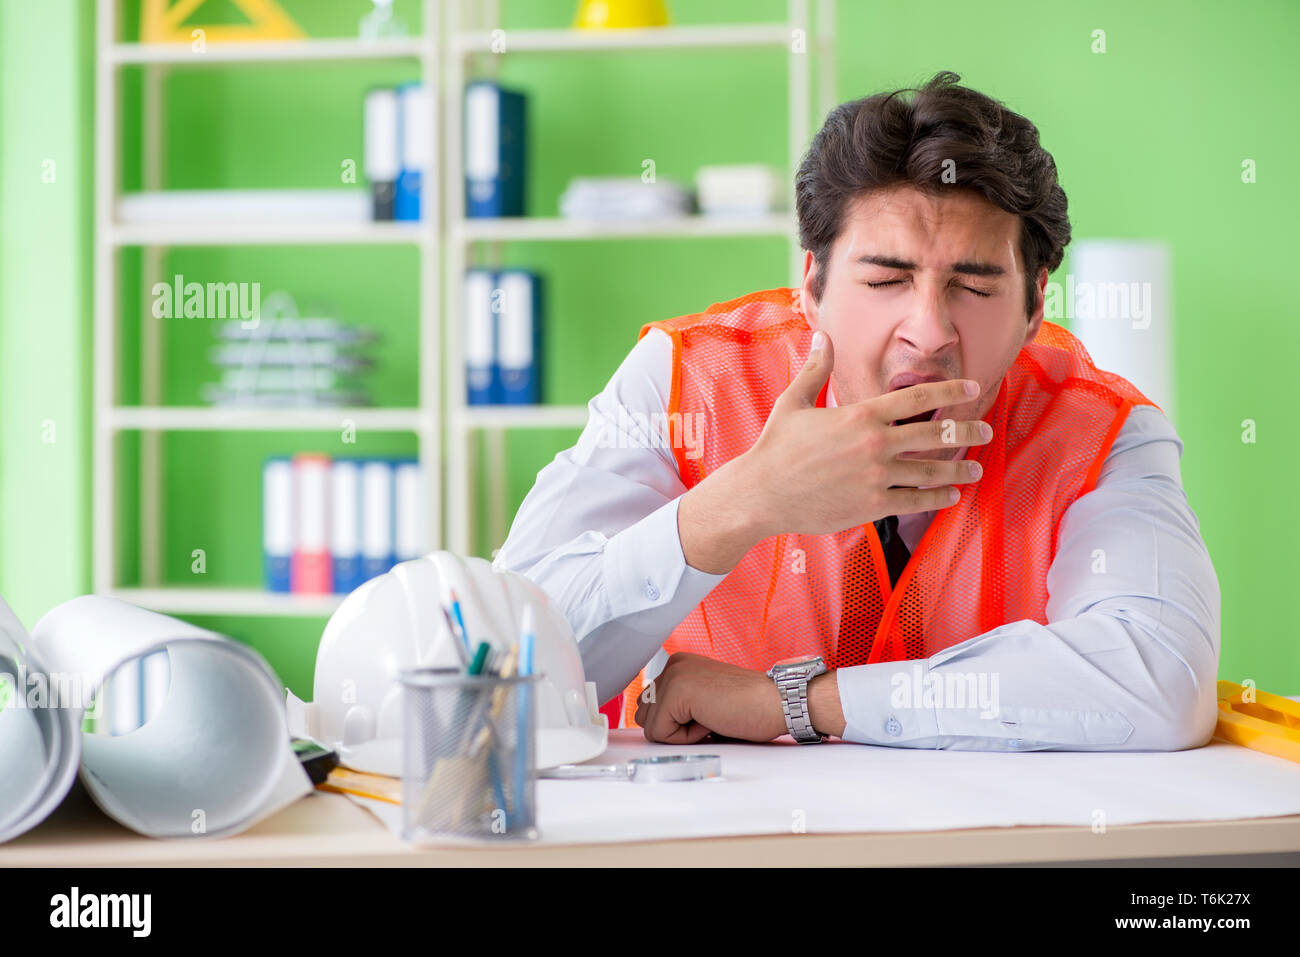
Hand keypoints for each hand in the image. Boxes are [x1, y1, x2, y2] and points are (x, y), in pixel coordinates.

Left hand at [634, 652, 787, 743]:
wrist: (777, 703)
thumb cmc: (751, 707)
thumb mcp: (705, 703)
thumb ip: (679, 707)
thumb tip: (654, 728)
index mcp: (679, 665)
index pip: (651, 707)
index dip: (678, 723)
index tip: (709, 713)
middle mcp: (673, 665)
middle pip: (645, 715)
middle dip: (674, 727)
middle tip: (710, 716)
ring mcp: (673, 676)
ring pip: (650, 726)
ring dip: (680, 733)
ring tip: (712, 717)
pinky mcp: (677, 692)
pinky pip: (660, 734)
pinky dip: (686, 738)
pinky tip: (712, 720)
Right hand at [741, 330, 993, 537]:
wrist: (761, 493)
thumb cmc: (776, 446)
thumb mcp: (794, 402)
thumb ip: (816, 369)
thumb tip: (823, 336)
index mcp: (861, 415)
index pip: (917, 397)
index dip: (949, 391)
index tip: (970, 389)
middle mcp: (875, 444)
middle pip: (934, 434)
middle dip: (966, 431)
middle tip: (985, 430)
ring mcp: (876, 477)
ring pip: (930, 471)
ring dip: (958, 469)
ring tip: (975, 469)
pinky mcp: (872, 506)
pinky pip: (915, 501)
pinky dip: (937, 498)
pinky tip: (950, 495)